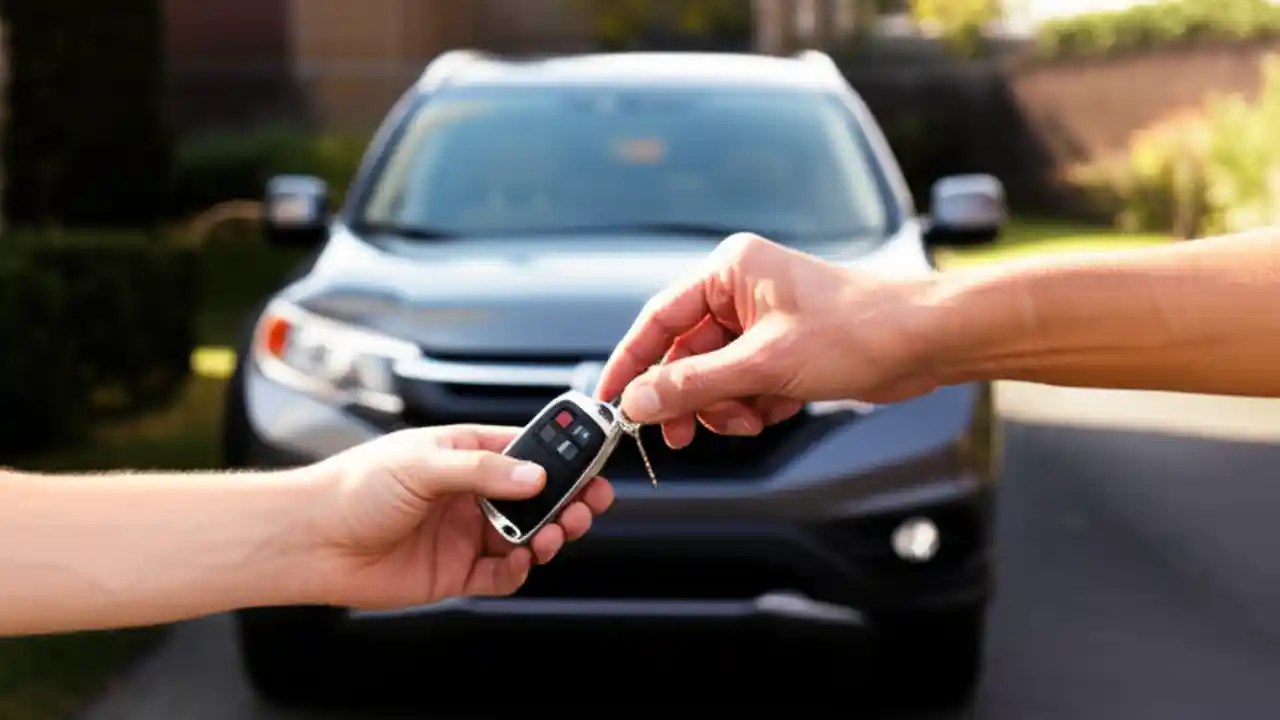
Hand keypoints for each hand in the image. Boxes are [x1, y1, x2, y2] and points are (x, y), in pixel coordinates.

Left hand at [302, 425, 613, 608]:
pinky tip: (519, 562)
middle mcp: (470, 493)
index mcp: (464, 454)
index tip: (591, 459)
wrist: (312, 541)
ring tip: (554, 534)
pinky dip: (518, 571)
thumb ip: (483, 471)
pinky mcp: (457, 572)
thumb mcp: (423, 463)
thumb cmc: (354, 488)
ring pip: (526, 536)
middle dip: (567, 499)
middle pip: (536, 496)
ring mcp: (466, 533)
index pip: (526, 449)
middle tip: (587, 504)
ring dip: (548, 535)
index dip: (561, 454)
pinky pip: (501, 575)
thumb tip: (535, 475)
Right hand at [596, 233, 940, 446]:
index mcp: (730, 271)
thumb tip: (638, 401)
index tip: (610, 399)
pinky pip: (744, 385)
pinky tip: (778, 410)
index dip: (631, 360)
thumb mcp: (764, 364)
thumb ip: (694, 384)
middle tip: (679, 435)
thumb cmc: (856, 330)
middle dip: (688, 396)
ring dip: (725, 406)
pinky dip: (754, 405)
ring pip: (714, 376)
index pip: (659, 318)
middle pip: (685, 353)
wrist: (926, 342)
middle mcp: (741, 291)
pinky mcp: (784, 349)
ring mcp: (763, 322)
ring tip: (752, 418)